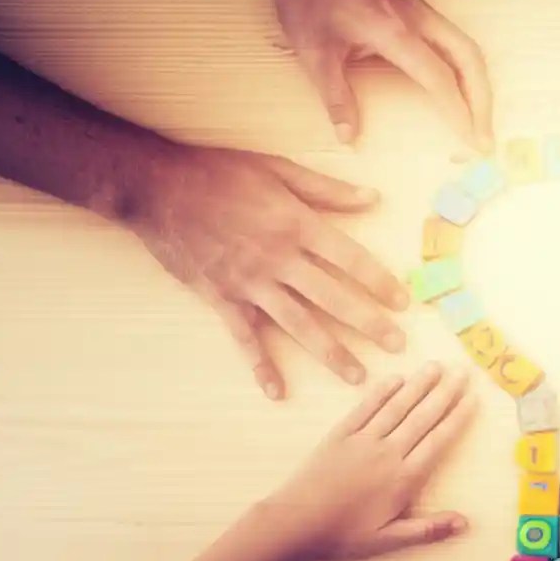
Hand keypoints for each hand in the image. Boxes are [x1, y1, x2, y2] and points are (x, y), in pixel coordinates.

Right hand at [129, 144, 406, 398]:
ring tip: (358, 377)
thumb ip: (326, 189)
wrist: (156, 188)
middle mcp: (278, 259)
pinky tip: (276, 391)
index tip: (403, 302)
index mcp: (296, 225)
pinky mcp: (221, 298)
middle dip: (368, 324)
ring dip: (329, 353)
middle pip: (332, 297)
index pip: (350, 259)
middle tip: (397, 346)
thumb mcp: (277, 169)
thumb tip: (372, 198)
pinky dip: (260, 366)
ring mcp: (249, 283)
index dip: (379, 282)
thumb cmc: (218, 173)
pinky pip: (245, 338)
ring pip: (298, 324)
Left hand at [265, 0, 492, 149]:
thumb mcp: (313, 50)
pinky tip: (460, 87)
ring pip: (466, 46)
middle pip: (469, 59)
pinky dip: (466, 68)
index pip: (439, 77)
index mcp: (393, 31)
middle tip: (484, 139)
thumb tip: (348, 137)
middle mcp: (416, 18)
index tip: (471, 143)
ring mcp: (419, 9)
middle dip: (482, 101)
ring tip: (479, 119)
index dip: (458, 112)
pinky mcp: (415, 6)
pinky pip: (454, 38)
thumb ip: (334, 96)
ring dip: (479, 85)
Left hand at [266, 362, 474, 559]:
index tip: (472, 399)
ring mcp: (363, 440)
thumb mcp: (387, 540)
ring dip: (418, 385)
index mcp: (403, 478)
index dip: (457, 418)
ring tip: (435, 366)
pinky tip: (396, 378)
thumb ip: (427, 529)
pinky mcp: (341, 434)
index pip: (437, 441)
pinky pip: (365, 407)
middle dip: (444, 393)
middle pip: (422, 417)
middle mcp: (388, 452)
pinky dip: (381, 392)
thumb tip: (466, 522)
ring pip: (397, 407)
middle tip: (462, 372)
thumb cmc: (343, 534)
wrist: (295, 521)